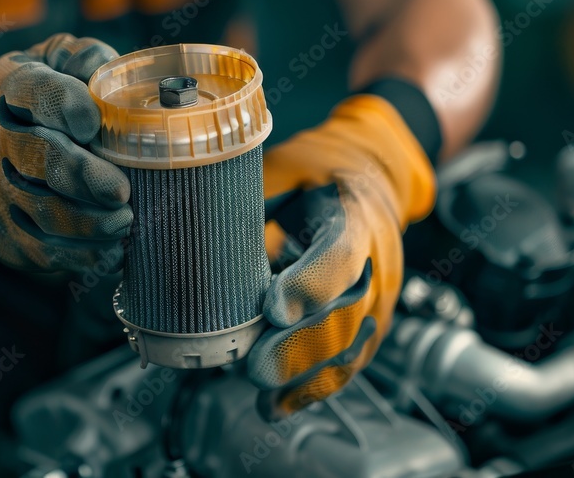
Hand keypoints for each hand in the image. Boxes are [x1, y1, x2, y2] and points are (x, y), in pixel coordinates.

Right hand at [0, 34, 132, 271]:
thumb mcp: (60, 61)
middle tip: (120, 192)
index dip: (63, 105)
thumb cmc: (49, 95)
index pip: (35, 91)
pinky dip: (77, 257)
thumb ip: (85, 57)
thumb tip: (102, 68)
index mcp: (14, 87)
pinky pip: (38, 252)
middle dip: (80, 177)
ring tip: (124, 223)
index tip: (92, 123)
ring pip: (38, 212)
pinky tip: (109, 253)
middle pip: (36, 159)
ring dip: (85, 223)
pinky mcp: (3, 233)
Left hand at [247, 95, 435, 417]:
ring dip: (308, 378)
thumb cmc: (321, 169)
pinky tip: (282, 405)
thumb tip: (192, 234)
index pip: (342, 255)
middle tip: (256, 368)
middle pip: (346, 313)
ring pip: (352, 346)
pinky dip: (317, 388)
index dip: (309, 286)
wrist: (373, 172)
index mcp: (356, 213)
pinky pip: (352, 361)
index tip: (271, 309)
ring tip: (266, 398)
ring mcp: (381, 293)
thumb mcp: (287, 167)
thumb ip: (252, 201)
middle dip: (300, 348)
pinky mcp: (373, 319)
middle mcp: (378, 257)